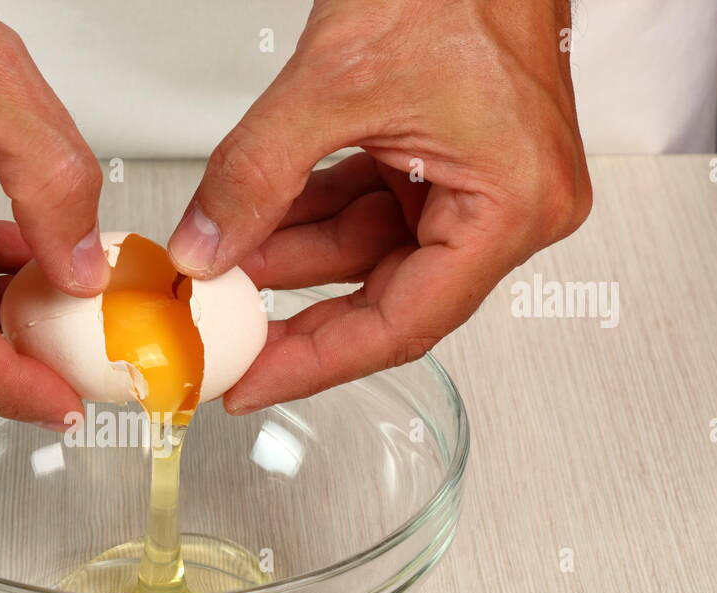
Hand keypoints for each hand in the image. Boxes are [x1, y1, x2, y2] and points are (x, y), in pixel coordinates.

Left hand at [167, 0, 591, 413]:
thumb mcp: (332, 84)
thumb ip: (255, 176)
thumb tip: (203, 251)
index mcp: (513, 206)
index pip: (403, 322)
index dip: (317, 362)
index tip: (253, 385)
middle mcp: (509, 207)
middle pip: (385, 296)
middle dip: (295, 309)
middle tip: (224, 335)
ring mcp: (477, 184)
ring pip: (367, 253)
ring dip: (291, 258)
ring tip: (221, 267)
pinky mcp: (445, 160)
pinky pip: (368, 209)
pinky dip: (309, 216)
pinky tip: (253, 226)